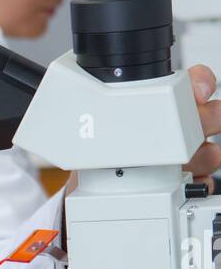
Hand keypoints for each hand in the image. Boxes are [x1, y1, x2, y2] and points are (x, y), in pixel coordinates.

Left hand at [62, 63, 220, 206]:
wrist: (96, 185)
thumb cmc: (102, 149)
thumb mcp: (93, 123)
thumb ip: (87, 103)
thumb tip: (63, 94)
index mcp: (160, 105)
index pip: (191, 84)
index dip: (199, 82)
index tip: (198, 88)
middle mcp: (176, 128)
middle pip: (207, 116)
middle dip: (205, 118)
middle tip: (193, 126)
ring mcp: (182, 156)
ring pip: (208, 150)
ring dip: (204, 155)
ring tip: (187, 161)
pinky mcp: (181, 183)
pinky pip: (200, 183)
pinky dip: (197, 186)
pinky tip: (187, 185)